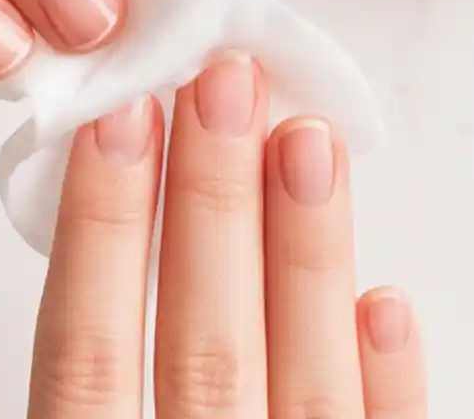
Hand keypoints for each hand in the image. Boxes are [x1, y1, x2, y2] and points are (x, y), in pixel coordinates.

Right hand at [29, 53, 427, 416]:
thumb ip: (83, 380)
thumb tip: (108, 227)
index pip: (88, 353)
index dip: (101, 231)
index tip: (118, 118)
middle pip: (205, 350)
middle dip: (214, 205)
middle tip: (225, 86)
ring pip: (308, 391)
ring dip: (308, 257)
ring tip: (310, 141)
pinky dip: (390, 382)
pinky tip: (387, 300)